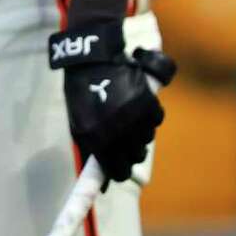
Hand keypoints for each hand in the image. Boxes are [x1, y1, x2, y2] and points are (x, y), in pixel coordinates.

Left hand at [48, 21, 175, 182]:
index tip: (120, 166)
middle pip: (136, 157)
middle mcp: (118, 132)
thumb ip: (92, 148)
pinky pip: (157, 119)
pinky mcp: (148, 102)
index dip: (120, 170)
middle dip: (131, 151)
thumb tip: (105, 178)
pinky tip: (138, 106)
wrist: (93, 57)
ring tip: (128, 117)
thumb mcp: (79, 121)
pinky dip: (150, 116)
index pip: (118, 171)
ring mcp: (134, 117)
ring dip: (140, 132)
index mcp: (96, 139)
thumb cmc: (82, 90)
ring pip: (147, 139)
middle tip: (123, 138)